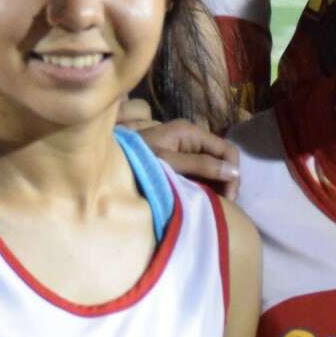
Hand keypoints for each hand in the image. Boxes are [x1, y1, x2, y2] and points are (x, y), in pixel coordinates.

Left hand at [120, 103, 241, 198]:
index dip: (233, 173)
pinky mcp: (177, 158)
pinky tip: (201, 196)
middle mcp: (191, 136)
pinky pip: (200, 169)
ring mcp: (184, 146)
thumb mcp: (169, 163)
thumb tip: (235, 172)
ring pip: (213, 164)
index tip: (228, 199)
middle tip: (222, 204)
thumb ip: (201, 166)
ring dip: (216, 183)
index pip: (228, 149)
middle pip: (223, 157)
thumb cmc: (136, 160)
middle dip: (226, 179)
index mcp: (191, 132)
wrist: (101, 163)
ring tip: (212, 202)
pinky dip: (205, 182)